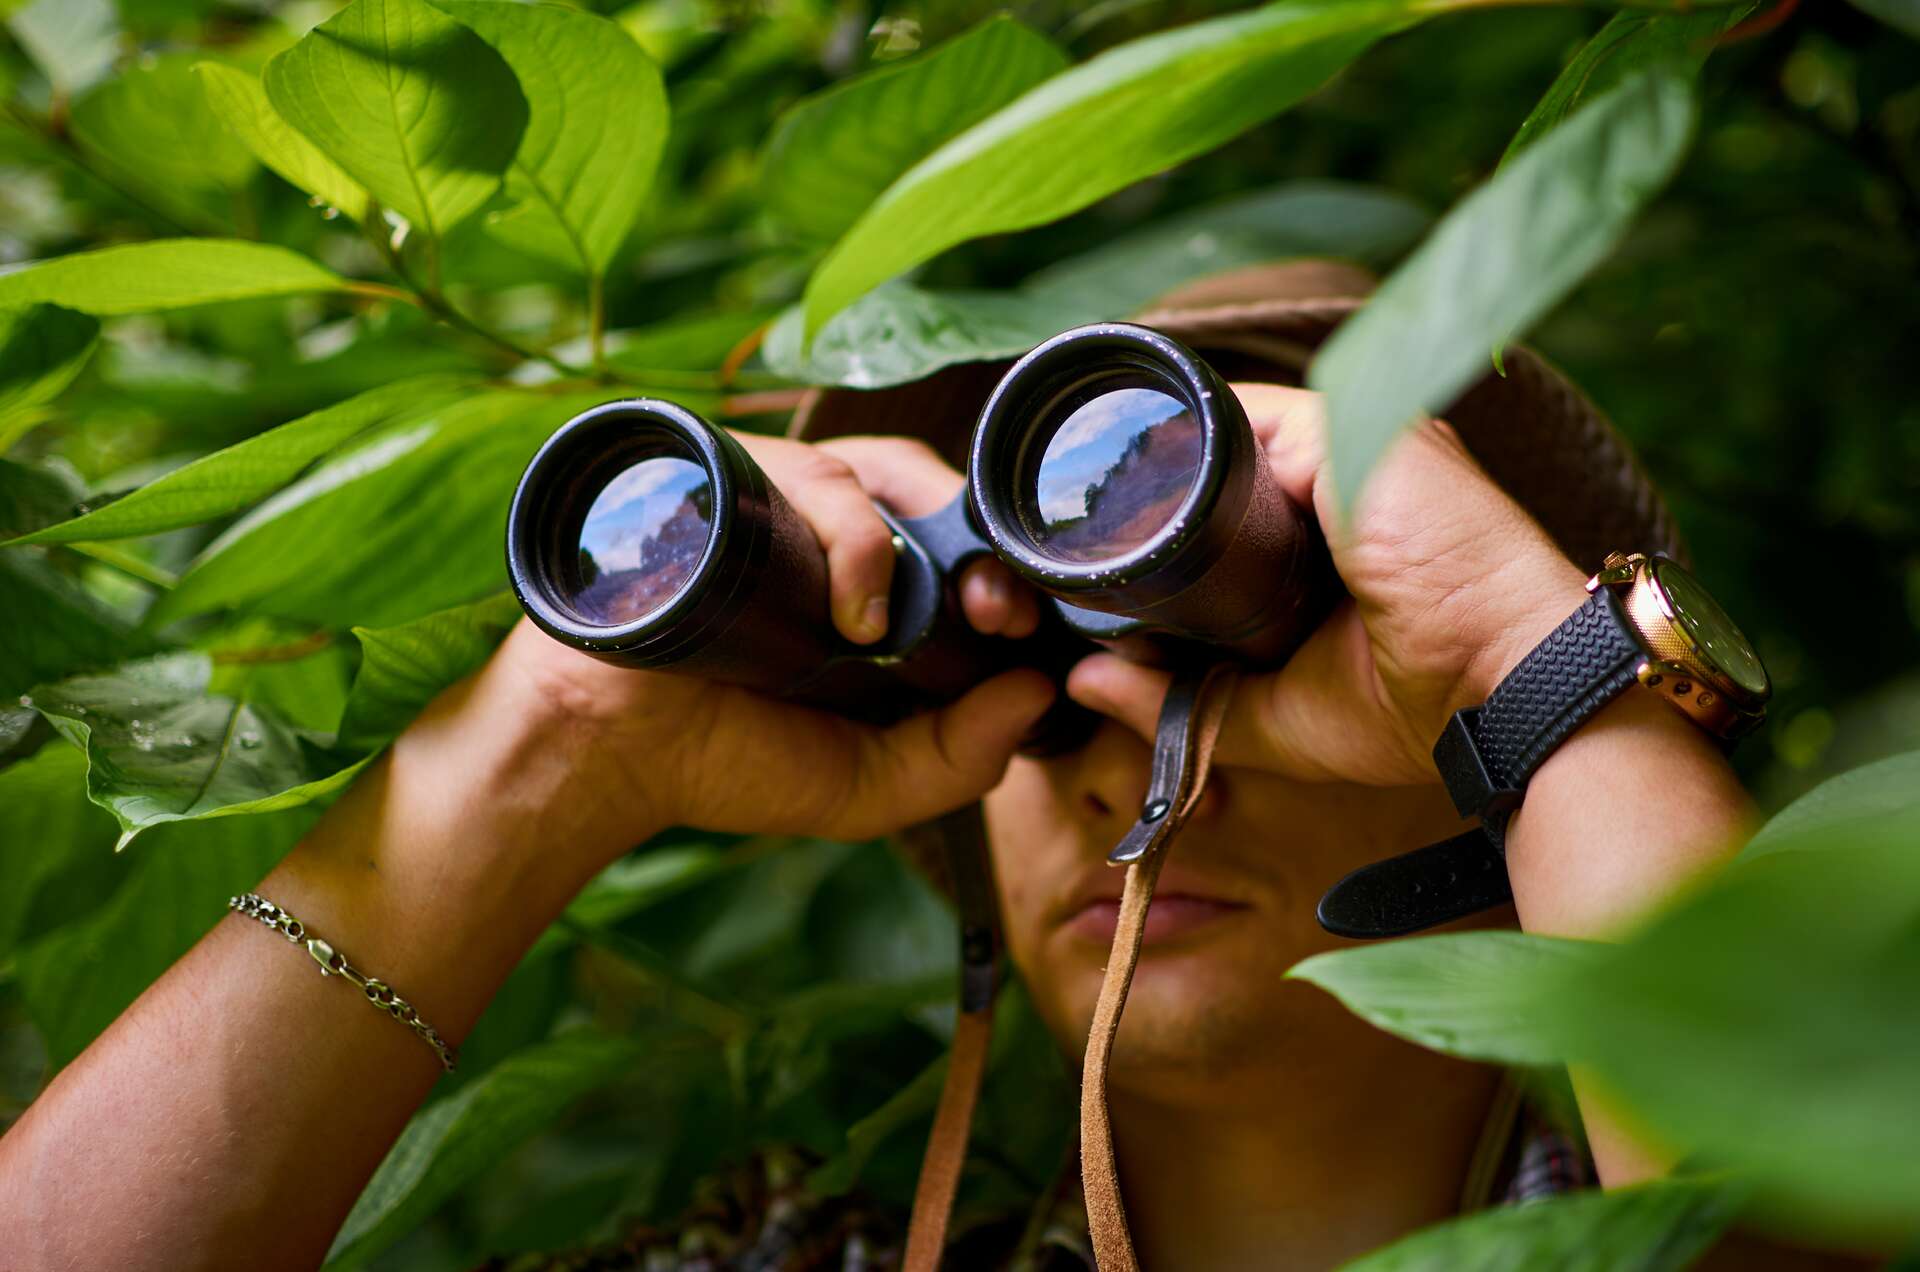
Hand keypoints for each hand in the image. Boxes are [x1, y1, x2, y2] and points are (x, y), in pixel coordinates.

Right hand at [454, 433, 1054, 866]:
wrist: (601, 755)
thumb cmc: (728, 761)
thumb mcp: (870, 783)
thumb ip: (961, 753)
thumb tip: (1041, 689)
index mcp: (870, 584)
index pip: (961, 540)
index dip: (1004, 571)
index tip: (1021, 627)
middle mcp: (824, 528)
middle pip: (930, 487)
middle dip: (979, 541)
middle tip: (998, 609)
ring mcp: (769, 497)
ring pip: (870, 471)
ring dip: (906, 546)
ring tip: (889, 629)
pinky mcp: (719, 479)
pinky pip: (801, 475)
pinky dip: (849, 535)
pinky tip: (850, 612)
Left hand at [1067, 383, 1591, 787]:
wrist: (1505, 690)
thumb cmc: (1419, 710)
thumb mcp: (1274, 715)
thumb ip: (1181, 699)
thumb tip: (1085, 679)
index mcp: (1335, 527)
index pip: (1223, 503)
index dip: (1160, 530)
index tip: (1100, 570)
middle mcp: (1344, 469)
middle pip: (1212, 466)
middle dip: (1145, 500)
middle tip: (1075, 549)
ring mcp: (1351, 436)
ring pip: (1217, 435)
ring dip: (1153, 470)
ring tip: (1087, 515)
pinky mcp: (1348, 425)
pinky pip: (1237, 411)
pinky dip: (1181, 439)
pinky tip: (1131, 476)